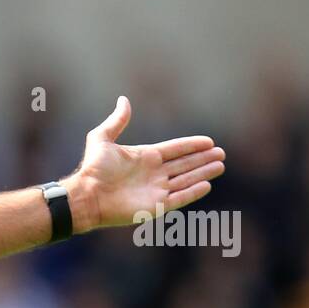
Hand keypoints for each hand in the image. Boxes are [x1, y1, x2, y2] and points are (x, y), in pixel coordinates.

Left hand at [63, 96, 225, 232]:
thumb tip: (124, 100)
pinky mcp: (154, 207)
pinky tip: (207, 184)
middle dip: (203, 159)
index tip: (209, 141)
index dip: (191, 145)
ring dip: (203, 173)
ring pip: (185, 180)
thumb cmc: (92, 169)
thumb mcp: (102, 138)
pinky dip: (193, 192)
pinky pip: (179, 198)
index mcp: (145, 157)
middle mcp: (152, 174)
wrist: (86, 195)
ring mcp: (155, 191)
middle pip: (184, 164)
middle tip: (222, 153)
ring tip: (220, 165)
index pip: (175, 150)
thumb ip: (116, 121)